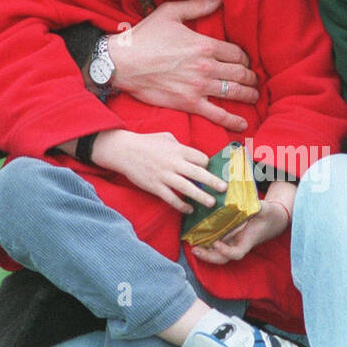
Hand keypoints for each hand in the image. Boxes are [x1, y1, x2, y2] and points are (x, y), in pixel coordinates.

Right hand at [92, 129, 226, 213]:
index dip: (207, 164)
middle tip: (223, 189)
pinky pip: (171, 198)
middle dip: (212, 181)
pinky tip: (189, 209)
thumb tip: (193, 155)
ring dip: (200, 196)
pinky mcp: (155, 186)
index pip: (200, 158)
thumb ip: (181, 145)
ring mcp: (164, 176)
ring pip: (186, 188)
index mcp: (178, 149)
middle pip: (198, 173)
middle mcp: (173, 163)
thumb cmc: (146, 142)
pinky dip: (181, 205)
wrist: (124, 151)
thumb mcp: (166, 137)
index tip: (209, 170)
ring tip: (211, 203)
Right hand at [107, 0, 258, 131]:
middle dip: (250, 76)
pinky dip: (232, 120)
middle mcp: (206, 67)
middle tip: (254, 79)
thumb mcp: (170, 13)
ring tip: (254, 95)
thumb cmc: (145, 36)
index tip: (246, 61)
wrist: (123, 63)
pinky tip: (242, 123)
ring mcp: (199, 87)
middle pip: (239, 73)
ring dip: (248, 94)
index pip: (236, 53)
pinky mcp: (189, 103)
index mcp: (204, 45)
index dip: (245, 58)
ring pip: (234, 92)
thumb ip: (197, 6)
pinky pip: (217, 114)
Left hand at [192, 184, 295, 264]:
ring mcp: (234, 242)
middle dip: (209, 256)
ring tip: (192, 246)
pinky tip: (196, 238)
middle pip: (223, 258)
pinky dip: (206, 243)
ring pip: (218, 254)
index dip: (226, 251)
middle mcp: (239, 244)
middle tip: (195, 249)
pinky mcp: (230, 237)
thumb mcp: (265, 209)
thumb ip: (257, 206)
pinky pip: (216, 245)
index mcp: (248, 240)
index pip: (236, 253)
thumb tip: (246, 203)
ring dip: (205, 252)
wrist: (274, 220)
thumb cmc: (270, 214)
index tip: (216, 242)